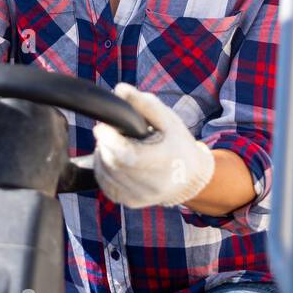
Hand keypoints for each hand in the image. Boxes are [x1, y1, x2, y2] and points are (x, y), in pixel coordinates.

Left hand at [92, 83, 214, 208]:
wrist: (190, 178)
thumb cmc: (178, 144)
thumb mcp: (168, 119)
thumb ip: (145, 103)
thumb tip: (120, 89)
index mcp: (163, 163)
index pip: (126, 155)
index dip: (109, 140)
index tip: (102, 126)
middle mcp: (151, 184)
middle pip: (112, 162)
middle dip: (105, 143)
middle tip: (110, 131)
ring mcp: (139, 197)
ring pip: (105, 173)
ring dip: (103, 155)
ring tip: (115, 143)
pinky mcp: (129, 202)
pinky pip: (105, 184)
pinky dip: (104, 169)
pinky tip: (114, 158)